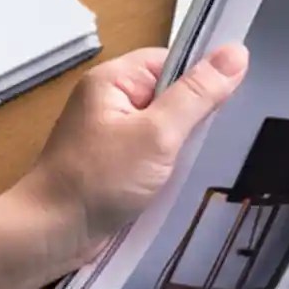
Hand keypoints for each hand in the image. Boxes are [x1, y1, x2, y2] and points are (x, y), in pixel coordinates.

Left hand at [14, 44, 248, 268]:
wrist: (51, 234)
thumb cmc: (98, 181)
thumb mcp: (159, 134)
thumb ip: (198, 94)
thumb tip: (236, 54)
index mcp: (114, 80)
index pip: (172, 60)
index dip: (200, 79)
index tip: (225, 104)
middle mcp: (110, 100)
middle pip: (170, 92)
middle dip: (195, 115)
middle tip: (212, 138)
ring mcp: (110, 132)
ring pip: (165, 124)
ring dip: (183, 142)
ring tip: (195, 161)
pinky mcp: (114, 160)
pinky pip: (154, 149)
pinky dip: (170, 162)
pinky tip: (179, 178)